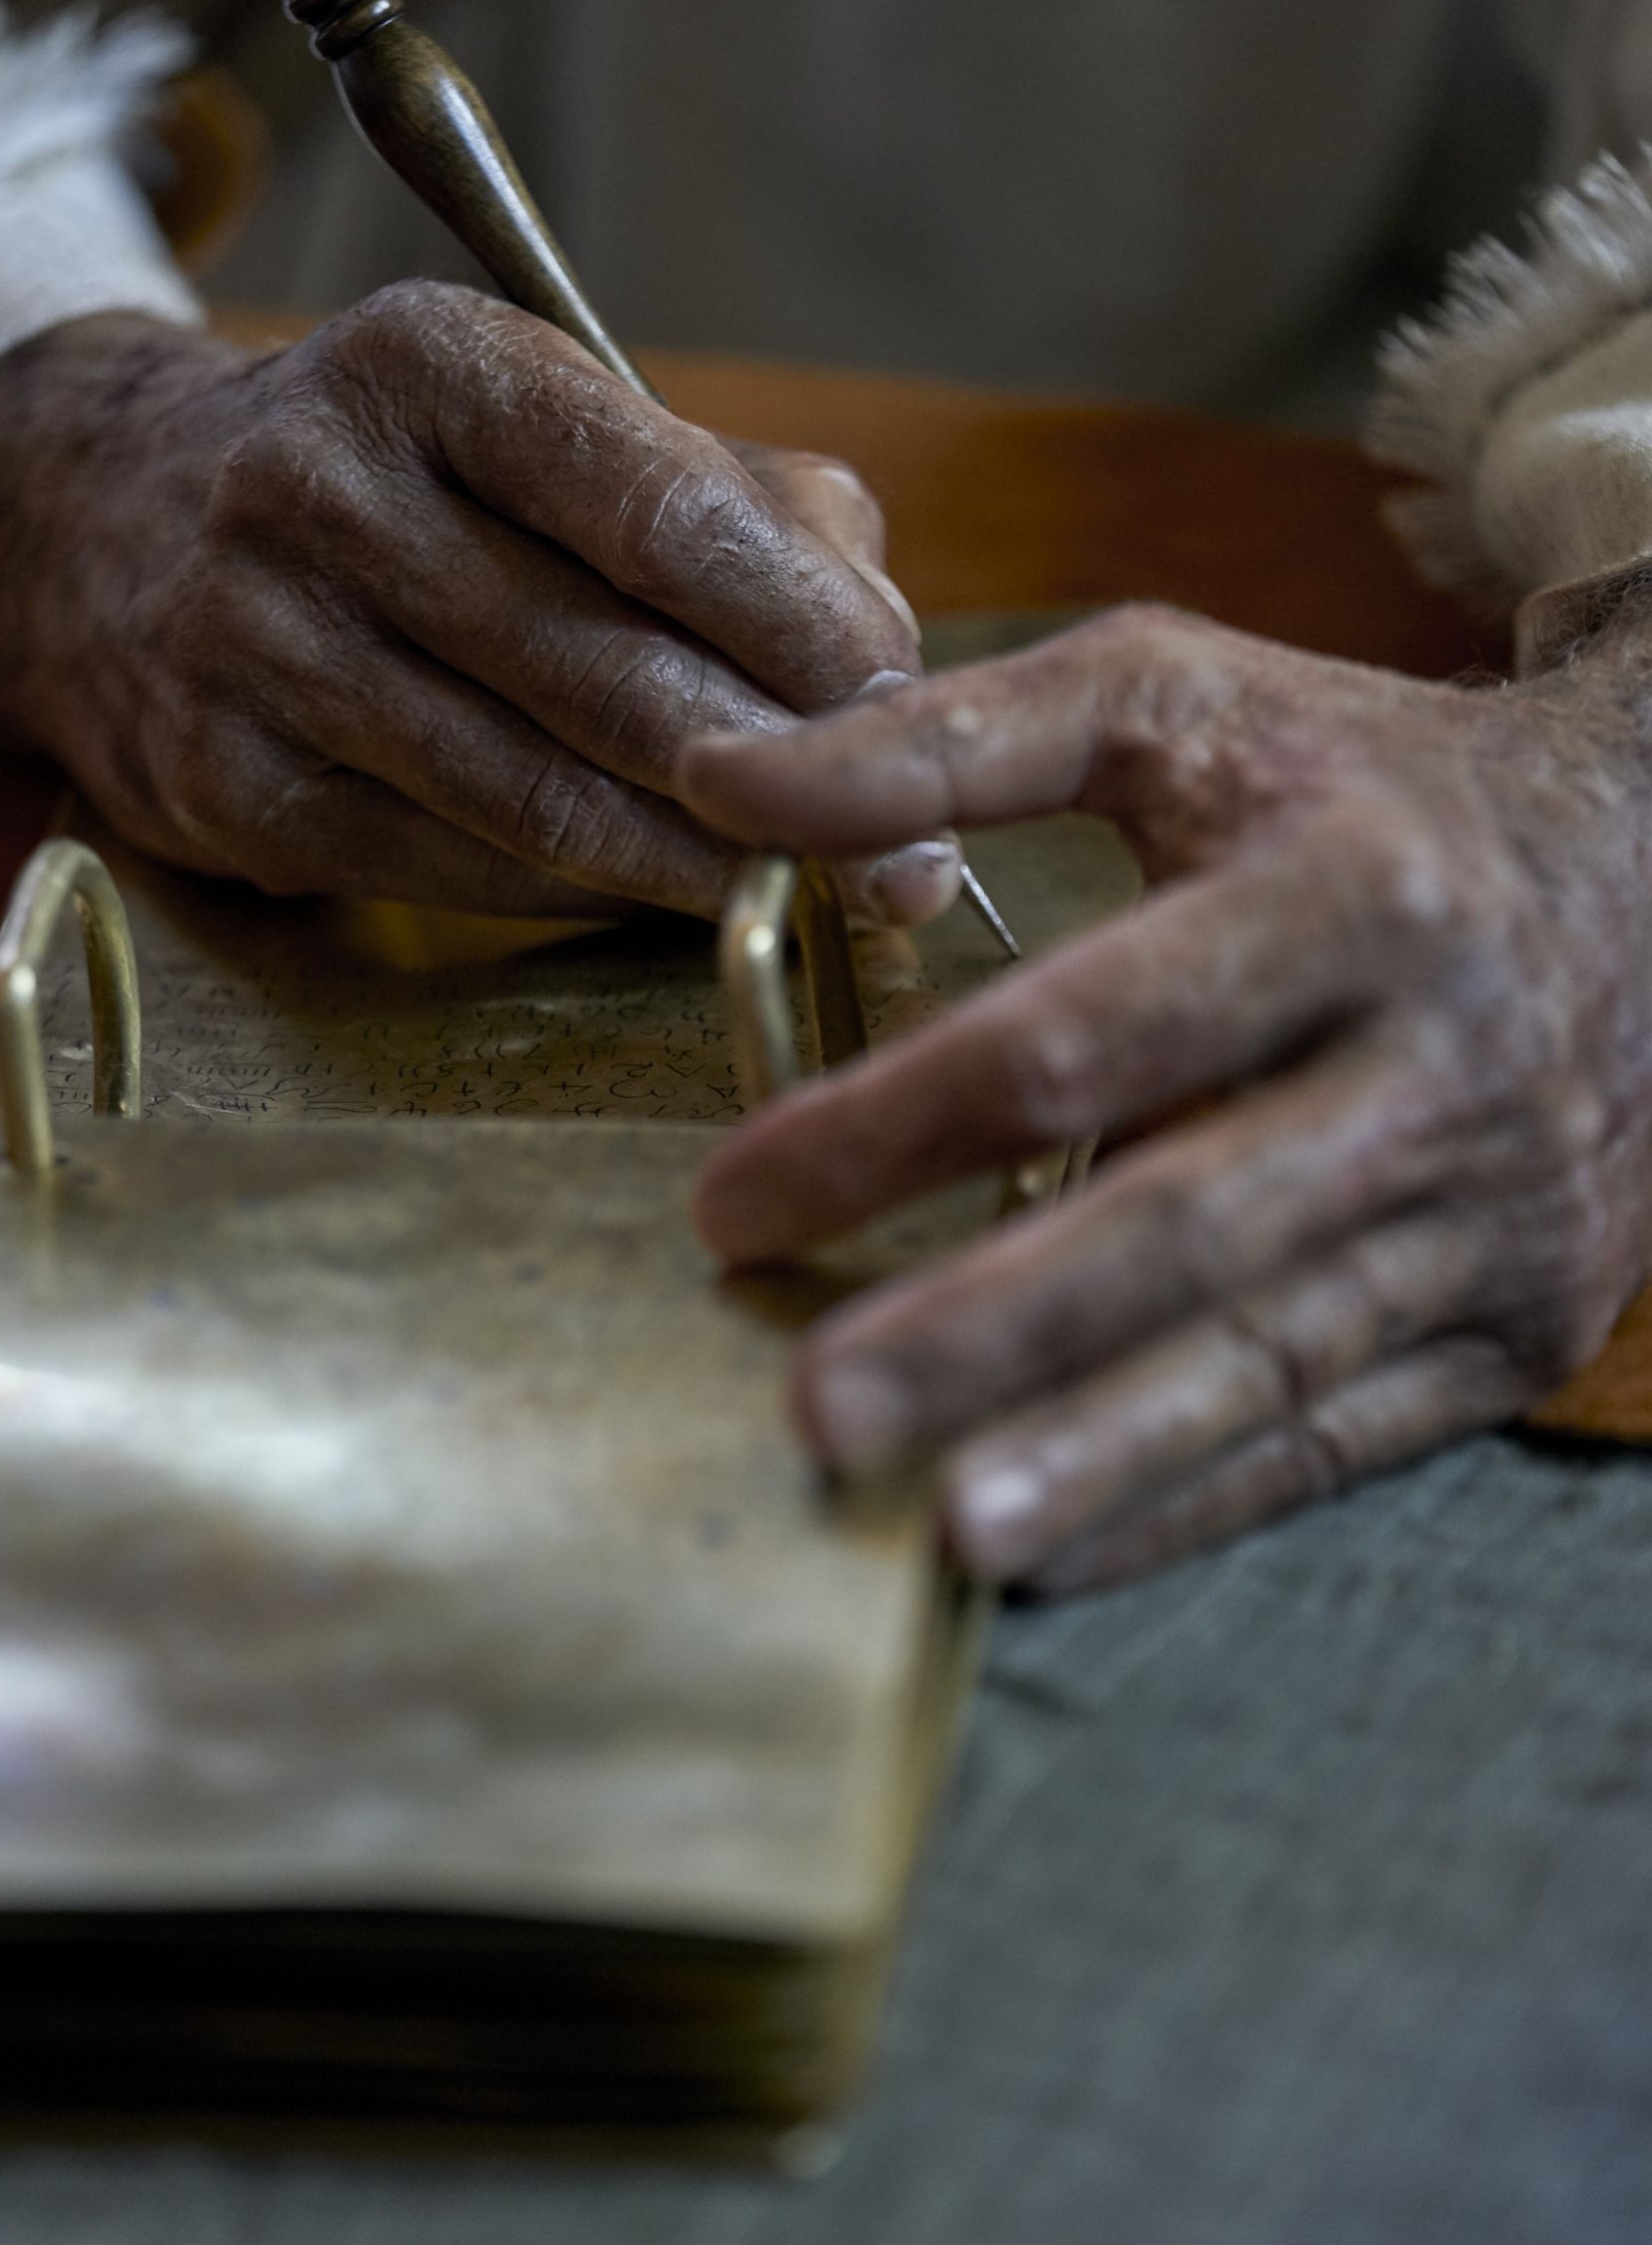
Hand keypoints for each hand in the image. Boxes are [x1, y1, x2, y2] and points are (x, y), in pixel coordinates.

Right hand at [0, 283, 950, 920]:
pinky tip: (673, 902)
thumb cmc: (395, 480)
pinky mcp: (228, 792)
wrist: (97, 528)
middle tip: (907, 855)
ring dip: (701, 863)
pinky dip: (588, 896)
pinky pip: (455, 868)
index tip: (914, 707)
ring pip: (535, 793)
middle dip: (784, 775)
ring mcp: (256, 650)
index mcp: (427, 363)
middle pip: (605, 668)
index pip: (656, 505)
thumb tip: (885, 647)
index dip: (804, 626)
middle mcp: (319, 490)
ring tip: (822, 893)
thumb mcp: (541, 420)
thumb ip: (735, 502)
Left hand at [681, 603, 1651, 1589]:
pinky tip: (1060, 1545)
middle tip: (819, 1413)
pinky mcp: (1524, 1325)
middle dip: (993, 1327)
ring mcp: (1497, 1212)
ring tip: (947, 1527)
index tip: (734, 1204)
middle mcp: (1439, 1065)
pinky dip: (1193, 1497)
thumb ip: (949, 742)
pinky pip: (1339, 1435)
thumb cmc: (1371, 786)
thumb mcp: (1179, 700)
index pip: (1090, 1033)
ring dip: (1097, 1449)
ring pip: (1272, 1357)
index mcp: (1350, 897)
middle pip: (1186, 1221)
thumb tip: (721, 782)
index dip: (903, 1126)